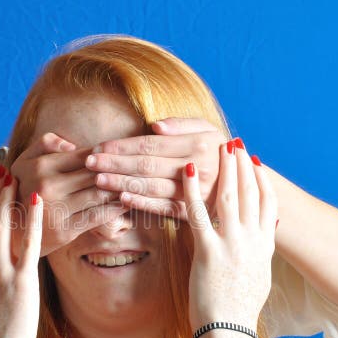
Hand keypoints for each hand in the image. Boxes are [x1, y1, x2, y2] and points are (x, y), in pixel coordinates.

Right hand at [11, 132, 127, 255]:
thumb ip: (44, 144)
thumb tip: (72, 145)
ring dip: (121, 187)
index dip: (106, 154)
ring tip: (137, 182)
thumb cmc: (19, 193)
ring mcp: (57, 209)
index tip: (122, 153)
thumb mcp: (23, 163)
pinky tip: (127, 203)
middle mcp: (48, 186)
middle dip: (118, 169)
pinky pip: (97, 216)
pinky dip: (115, 208)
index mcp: (40, 166)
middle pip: (95, 173)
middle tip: (139, 166)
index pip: (84, 155)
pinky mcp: (66, 231)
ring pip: (99, 193)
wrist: (8, 234)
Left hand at [84, 117, 226, 219]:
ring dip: (122, 183)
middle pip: (146, 165)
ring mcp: (195, 192)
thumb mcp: (209, 130)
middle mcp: (196, 168)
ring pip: (151, 187)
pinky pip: (164, 207)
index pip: (150, 145)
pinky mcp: (194, 212)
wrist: (248, 187)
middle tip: (89, 162)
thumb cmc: (220, 152)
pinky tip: (122, 199)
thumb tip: (154, 126)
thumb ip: (181, 125)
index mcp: (198, 144)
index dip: (122, 146)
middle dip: (114, 163)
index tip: (99, 146)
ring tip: (98, 180)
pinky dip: (142, 203)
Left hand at [182, 142, 277, 329]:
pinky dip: (193, 190)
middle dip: (243, 166)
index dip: (263, 181)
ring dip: (224, 169)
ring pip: (230, 197)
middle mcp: (252, 241)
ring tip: (219, 147)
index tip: (256, 162)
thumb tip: (261, 246)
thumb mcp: (258, 280)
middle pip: (251, 194)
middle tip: (236, 144)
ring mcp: (232, 245)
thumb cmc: (238, 312)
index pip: (269, 205)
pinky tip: (188, 172)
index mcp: (264, 248)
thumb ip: (259, 258)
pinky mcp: (209, 252)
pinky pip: (199, 214)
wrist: (230, 332)